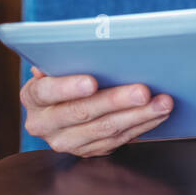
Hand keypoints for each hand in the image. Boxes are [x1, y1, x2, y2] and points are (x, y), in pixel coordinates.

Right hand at [20, 67, 173, 156]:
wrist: (58, 107)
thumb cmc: (63, 75)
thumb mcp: (57, 64)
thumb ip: (65, 56)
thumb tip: (85, 42)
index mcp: (33, 97)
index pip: (48, 91)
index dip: (69, 87)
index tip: (92, 81)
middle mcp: (44, 124)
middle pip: (82, 113)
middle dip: (116, 101)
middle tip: (143, 91)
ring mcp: (67, 142)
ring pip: (105, 129)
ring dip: (138, 115)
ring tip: (162, 102)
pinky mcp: (88, 152)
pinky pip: (118, 140)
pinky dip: (142, 126)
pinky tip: (158, 114)